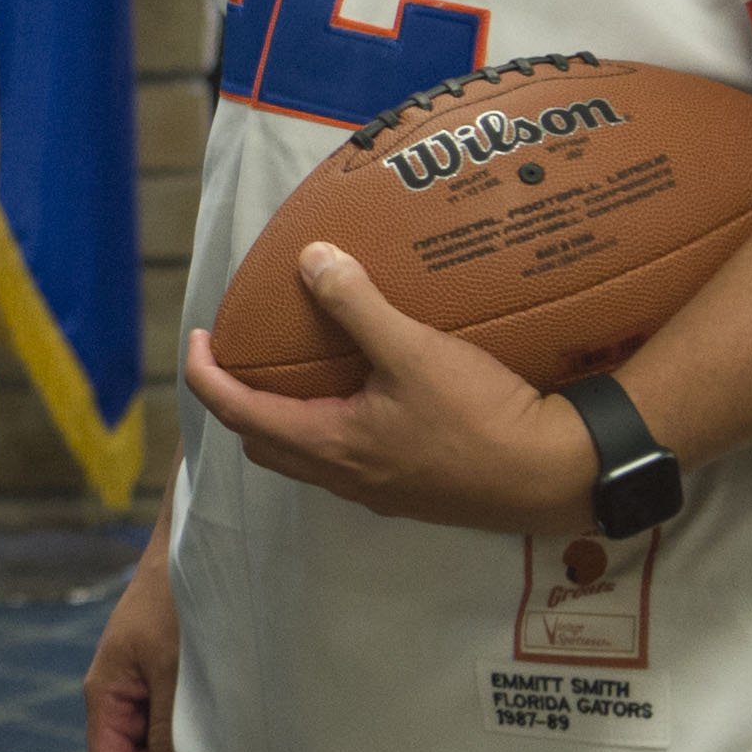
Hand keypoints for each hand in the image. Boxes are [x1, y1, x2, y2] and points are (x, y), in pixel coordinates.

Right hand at [84, 550, 191, 751]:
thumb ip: (165, 737)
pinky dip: (187, 748)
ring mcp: (139, 687)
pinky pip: (165, 727)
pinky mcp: (162, 677)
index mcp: (105, 695)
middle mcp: (117, 696)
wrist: (192, 544)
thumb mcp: (173, 673)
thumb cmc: (177, 601)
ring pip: (149, 751)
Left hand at [182, 243, 599, 533]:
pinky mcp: (411, 491)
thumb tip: (310, 260)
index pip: (238, 413)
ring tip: (299, 367)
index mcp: (329, 444)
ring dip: (287, 416)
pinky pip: (348, 460)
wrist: (554, 476)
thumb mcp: (414, 351)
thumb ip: (357, 305)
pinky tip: (364, 392)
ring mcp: (378, 490)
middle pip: (264, 442)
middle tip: (242, 355)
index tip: (197, 339)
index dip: (205, 375)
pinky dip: (331, 426)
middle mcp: (344, 477)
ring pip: (307, 456)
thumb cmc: (481, 420)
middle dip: (240, 399)